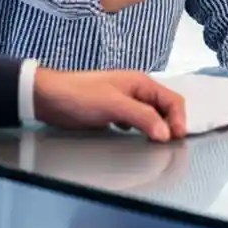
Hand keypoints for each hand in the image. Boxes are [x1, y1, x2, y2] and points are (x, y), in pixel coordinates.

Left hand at [33, 69, 186, 140]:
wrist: (48, 97)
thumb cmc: (79, 96)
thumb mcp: (113, 105)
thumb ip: (142, 117)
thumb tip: (166, 133)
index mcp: (141, 83)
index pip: (172, 100)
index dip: (179, 119)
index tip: (177, 138)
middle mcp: (136, 90)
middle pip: (165, 108)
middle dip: (171, 124)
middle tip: (171, 144)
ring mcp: (125, 101)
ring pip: (151, 116)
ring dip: (157, 128)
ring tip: (158, 144)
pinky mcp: (113, 113)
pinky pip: (136, 122)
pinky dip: (141, 131)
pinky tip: (136, 139)